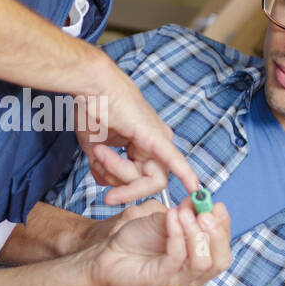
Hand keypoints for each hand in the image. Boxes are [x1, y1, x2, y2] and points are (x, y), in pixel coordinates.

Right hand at [77, 59, 199, 204]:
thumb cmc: (92, 109)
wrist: (90, 87)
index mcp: (144, 146)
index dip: (126, 193)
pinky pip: (173, 160)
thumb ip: (106, 171)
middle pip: (148, 184)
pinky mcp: (156, 135)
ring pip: (149, 179)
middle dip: (124, 187)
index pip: (142, 182)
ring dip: (118, 171)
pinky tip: (195, 188)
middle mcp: (156, 143)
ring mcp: (159, 139)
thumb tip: (110, 187)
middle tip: (101, 170)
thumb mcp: (96, 149)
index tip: (107, 198)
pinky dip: (184, 174)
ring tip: (99, 150)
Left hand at [83, 199, 230, 285]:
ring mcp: (178, 279)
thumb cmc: (135, 239)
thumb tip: (197, 201)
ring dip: (195, 234)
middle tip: (204, 213)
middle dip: (216, 234)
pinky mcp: (161, 280)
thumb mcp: (163, 219)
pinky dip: (176, 236)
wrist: (107, 253)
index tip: (217, 205)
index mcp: (198, 257)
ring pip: (202, 263)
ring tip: (182, 213)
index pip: (222, 246)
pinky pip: (177, 259)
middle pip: (221, 260)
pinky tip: (169, 218)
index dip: (223, 225)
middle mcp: (193, 273)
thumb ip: (182, 213)